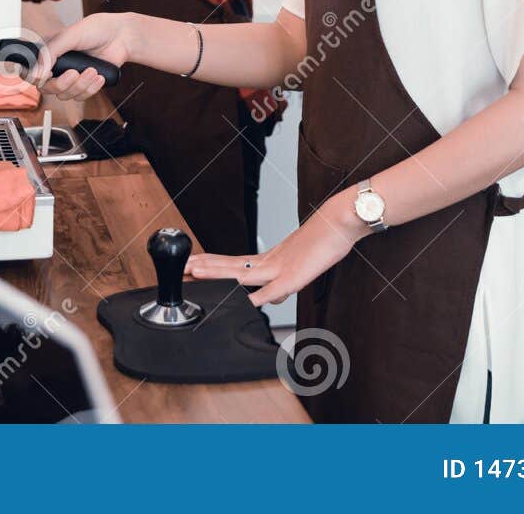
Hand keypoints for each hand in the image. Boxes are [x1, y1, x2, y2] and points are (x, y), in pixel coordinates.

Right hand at [27, 12, 131, 100]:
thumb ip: (50, 53)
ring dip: (80, 85)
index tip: (43, 77)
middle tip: (74, 73)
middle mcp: (57, 66)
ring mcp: (70, 76)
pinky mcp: (84, 84)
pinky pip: (81, 97)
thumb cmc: (96, 29)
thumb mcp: (69, 36)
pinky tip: (98, 76)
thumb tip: (36, 73)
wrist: (121, 37)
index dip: (32, 77)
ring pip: (65, 95)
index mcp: (48, 51)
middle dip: (62, 84)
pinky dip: (91, 88)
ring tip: (92, 70)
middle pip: (47, 88)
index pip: (30, 71)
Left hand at [184, 193, 367, 306]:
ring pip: (244, 273)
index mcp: (271, 259)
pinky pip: (276, 288)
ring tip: (197, 273)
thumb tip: (270, 297)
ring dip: (218, 273)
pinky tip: (249, 302)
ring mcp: (281, 268)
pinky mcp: (296, 276)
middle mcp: (271, 262)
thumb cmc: (324, 241)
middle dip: (206, 268)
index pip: (235, 264)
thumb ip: (283, 283)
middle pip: (232, 266)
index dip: (213, 265)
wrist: (340, 221)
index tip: (194, 265)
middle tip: (183, 268)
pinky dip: (261, 295)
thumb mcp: (300, 267)